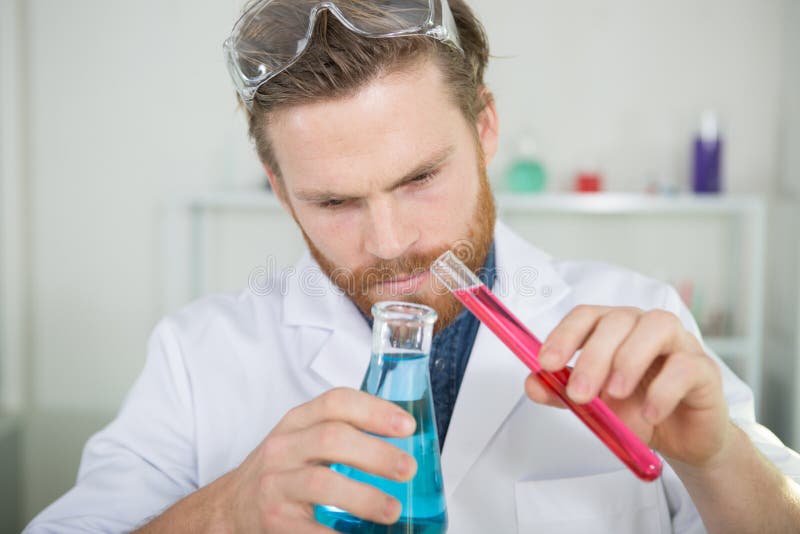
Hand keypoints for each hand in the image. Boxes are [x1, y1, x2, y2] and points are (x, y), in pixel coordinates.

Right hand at [216, 387, 417, 532]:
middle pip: (333, 439)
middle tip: (407, 469)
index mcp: (297, 422)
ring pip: (322, 483)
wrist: (231, 506)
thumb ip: (342, 431)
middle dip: (376, 454)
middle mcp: (283, 448)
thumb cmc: (281, 470)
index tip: (407, 427)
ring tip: (393, 510)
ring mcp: (275, 484)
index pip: (336, 402)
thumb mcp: (303, 440)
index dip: (375, 411)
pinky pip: (310, 528)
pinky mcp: (274, 521)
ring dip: (364, 497)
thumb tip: (405, 439)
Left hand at [524, 305, 730, 467]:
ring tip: (614, 394)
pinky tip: (649, 413)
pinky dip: (663, 390)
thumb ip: (561, 393)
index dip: (565, 335)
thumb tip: (532, 384)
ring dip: (629, 360)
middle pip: (616, 321)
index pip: (586, 316)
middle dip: (593, 357)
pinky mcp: (704, 369)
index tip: (547, 363)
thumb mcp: (593, 405)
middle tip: (579, 393)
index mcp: (614, 329)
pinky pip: (685, 366)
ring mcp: (678, 343)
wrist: (682, 440)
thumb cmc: (637, 410)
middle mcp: (644, 327)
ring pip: (655, 327)